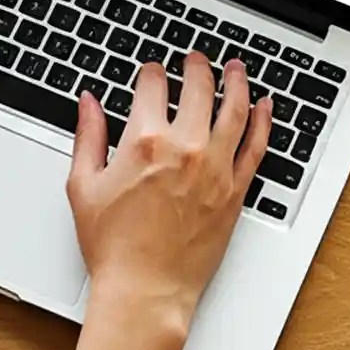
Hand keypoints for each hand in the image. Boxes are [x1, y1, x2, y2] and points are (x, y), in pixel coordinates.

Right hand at [67, 53, 272, 326]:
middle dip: (196, 66)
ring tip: (234, 67)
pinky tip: (265, 106)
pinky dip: (264, 121)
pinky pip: (256, 146)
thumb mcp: (84, 186)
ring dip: (236, 81)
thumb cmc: (113, 247)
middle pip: (198, 87)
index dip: (151, 72)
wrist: (145, 290)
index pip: (152, 86)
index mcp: (144, 142)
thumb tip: (89, 104)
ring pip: (234, 109)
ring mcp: (215, 169)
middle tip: (195, 59)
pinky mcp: (235, 191)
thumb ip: (88, 137)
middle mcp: (184, 148)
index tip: (152, 71)